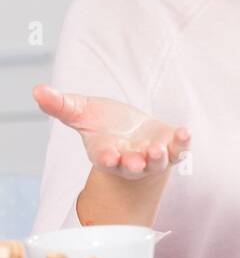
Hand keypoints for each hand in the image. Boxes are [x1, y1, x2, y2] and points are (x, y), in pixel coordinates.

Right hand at [33, 84, 190, 181]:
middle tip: (136, 162)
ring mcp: (152, 156)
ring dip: (158, 158)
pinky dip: (182, 143)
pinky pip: (178, 149)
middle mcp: (130, 159)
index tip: (108, 157)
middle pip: (132, 167)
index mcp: (106, 153)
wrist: (134, 134)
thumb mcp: (82, 112)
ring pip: (157, 162)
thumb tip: (37, 90)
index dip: (107, 158)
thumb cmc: (105, 125)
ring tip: (157, 150)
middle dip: (134, 165)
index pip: (105, 159)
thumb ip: (61, 105)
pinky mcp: (171, 148)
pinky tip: (184, 132)